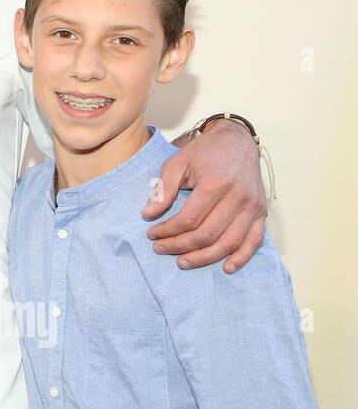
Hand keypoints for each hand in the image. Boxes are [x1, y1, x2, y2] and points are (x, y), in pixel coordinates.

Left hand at [142, 119, 266, 272]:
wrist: (237, 141)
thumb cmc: (204, 152)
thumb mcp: (177, 163)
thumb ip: (163, 189)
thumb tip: (148, 214)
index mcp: (216, 183)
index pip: (189, 219)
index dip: (168, 231)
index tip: (152, 234)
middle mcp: (238, 197)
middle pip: (208, 234)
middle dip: (181, 246)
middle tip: (161, 249)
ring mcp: (252, 207)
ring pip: (230, 242)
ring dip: (206, 257)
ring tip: (183, 262)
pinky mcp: (261, 212)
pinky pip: (255, 241)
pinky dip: (242, 257)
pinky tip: (227, 268)